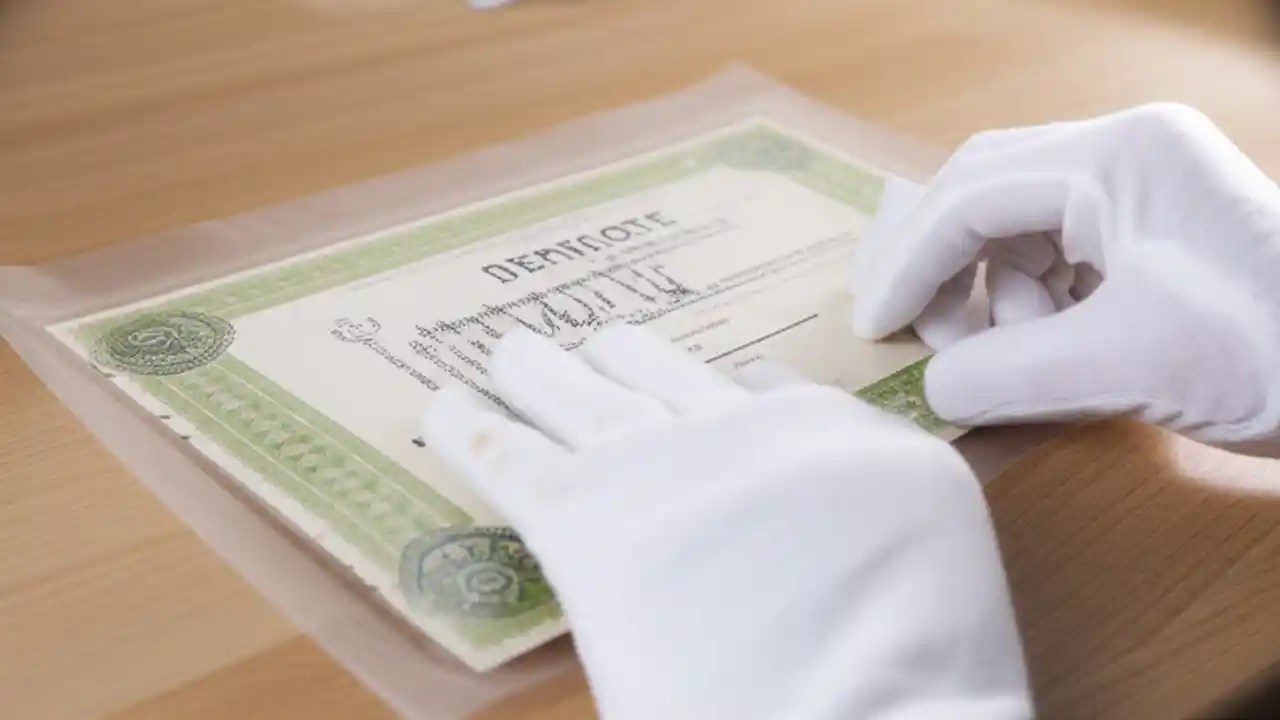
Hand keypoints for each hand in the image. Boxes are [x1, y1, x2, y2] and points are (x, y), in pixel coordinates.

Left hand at [423, 326, 1028, 719]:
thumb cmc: (914, 686)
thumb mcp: (928, 565)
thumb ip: (851, 518)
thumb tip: (788, 521)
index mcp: (847, 436)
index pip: (766, 392)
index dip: (717, 400)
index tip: (685, 401)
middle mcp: (754, 427)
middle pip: (669, 371)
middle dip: (625, 361)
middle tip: (593, 353)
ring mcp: (667, 460)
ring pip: (584, 391)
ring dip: (543, 371)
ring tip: (513, 353)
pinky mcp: (587, 510)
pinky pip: (510, 450)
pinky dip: (472, 427)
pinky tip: (447, 409)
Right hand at [852, 104, 1279, 446]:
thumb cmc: (1271, 356)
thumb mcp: (1122, 367)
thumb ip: (1004, 375)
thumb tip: (932, 387)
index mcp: (1118, 157)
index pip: (972, 195)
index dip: (910, 264)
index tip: (873, 326)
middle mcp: (1124, 154)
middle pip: (984, 195)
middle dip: (941, 269)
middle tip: (911, 334)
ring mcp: (1140, 188)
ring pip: (1015, 232)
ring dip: (995, 302)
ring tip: (1022, 361)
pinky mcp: (1150, 232)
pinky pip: (1055, 259)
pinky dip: (1033, 311)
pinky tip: (1054, 356)